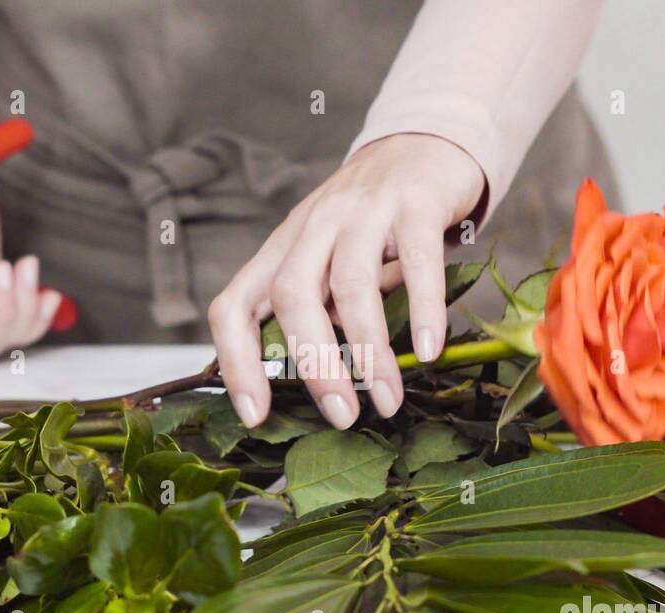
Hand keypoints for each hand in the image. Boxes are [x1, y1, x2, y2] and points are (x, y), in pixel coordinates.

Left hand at [209, 133, 484, 428]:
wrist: (422, 144)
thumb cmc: (370, 222)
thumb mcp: (327, 261)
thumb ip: (319, 311)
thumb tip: (318, 386)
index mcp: (280, 250)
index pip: (234, 307)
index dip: (236, 363)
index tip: (256, 415)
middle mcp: (312, 227)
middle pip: (293, 297)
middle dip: (316, 366)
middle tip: (343, 417)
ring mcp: (362, 211)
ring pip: (352, 284)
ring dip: (370, 352)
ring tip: (388, 400)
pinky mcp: (414, 203)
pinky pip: (417, 261)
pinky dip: (423, 310)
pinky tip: (430, 351)